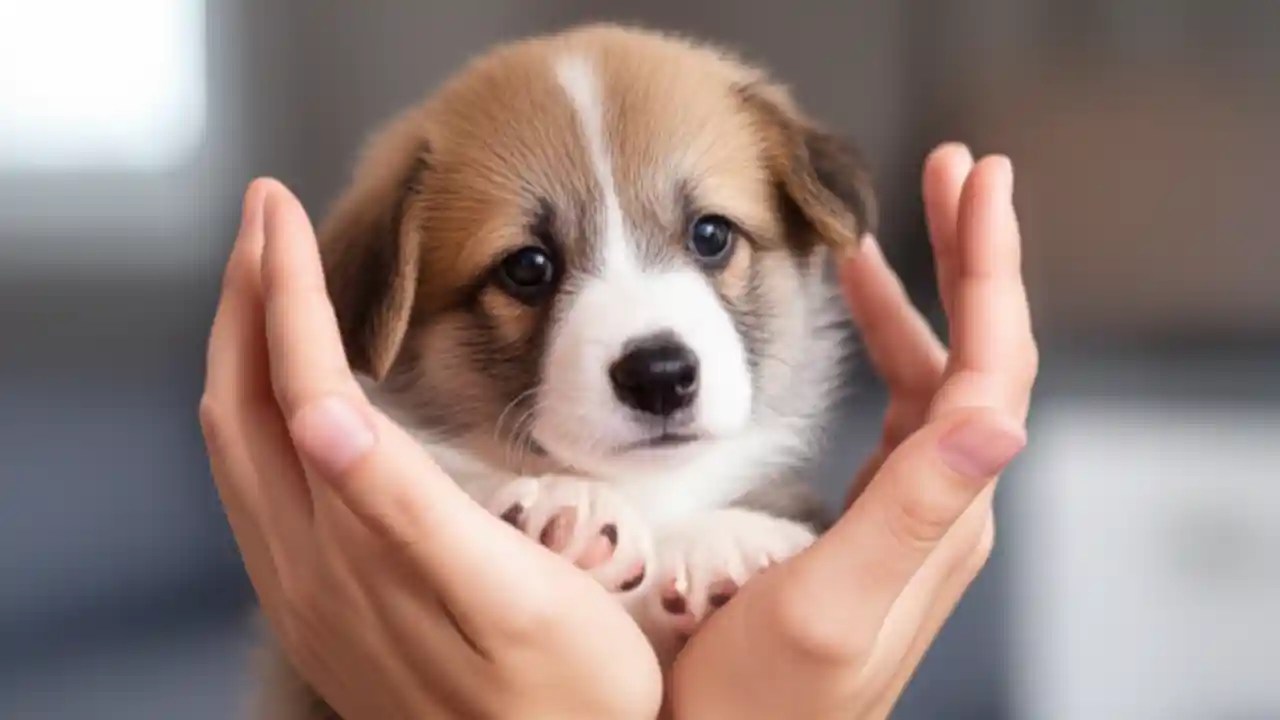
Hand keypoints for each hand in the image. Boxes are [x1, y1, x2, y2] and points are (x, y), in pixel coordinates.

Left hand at [200, 180, 660, 719]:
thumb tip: (320, 411)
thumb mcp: (508, 599)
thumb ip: (405, 507)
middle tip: (264, 220)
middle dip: (244, 298)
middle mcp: (311, 564)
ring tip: (267, 288)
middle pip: (243, 403)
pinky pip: (256, 489)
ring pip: (239, 445)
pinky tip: (290, 400)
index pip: (298, 383)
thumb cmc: (566, 693)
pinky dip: (257, 411)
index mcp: (358, 544)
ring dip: (243, 351)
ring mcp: (307, 589)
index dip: (285, 289)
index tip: (280, 209)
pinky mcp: (322, 606)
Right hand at [670, 145, 1037, 718]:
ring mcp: (913, 511)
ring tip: (880, 230)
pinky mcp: (874, 516)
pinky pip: (901, 410)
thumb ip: (919, 510)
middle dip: (970, 257)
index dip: (990, 267)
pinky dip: (887, 347)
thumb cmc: (763, 700)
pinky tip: (860, 320)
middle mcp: (945, 505)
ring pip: (939, 376)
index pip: (991, 365)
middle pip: (980, 355)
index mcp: (944, 512)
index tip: (978, 184)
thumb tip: (1002, 414)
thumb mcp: (835, 604)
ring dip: (924, 295)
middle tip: (954, 172)